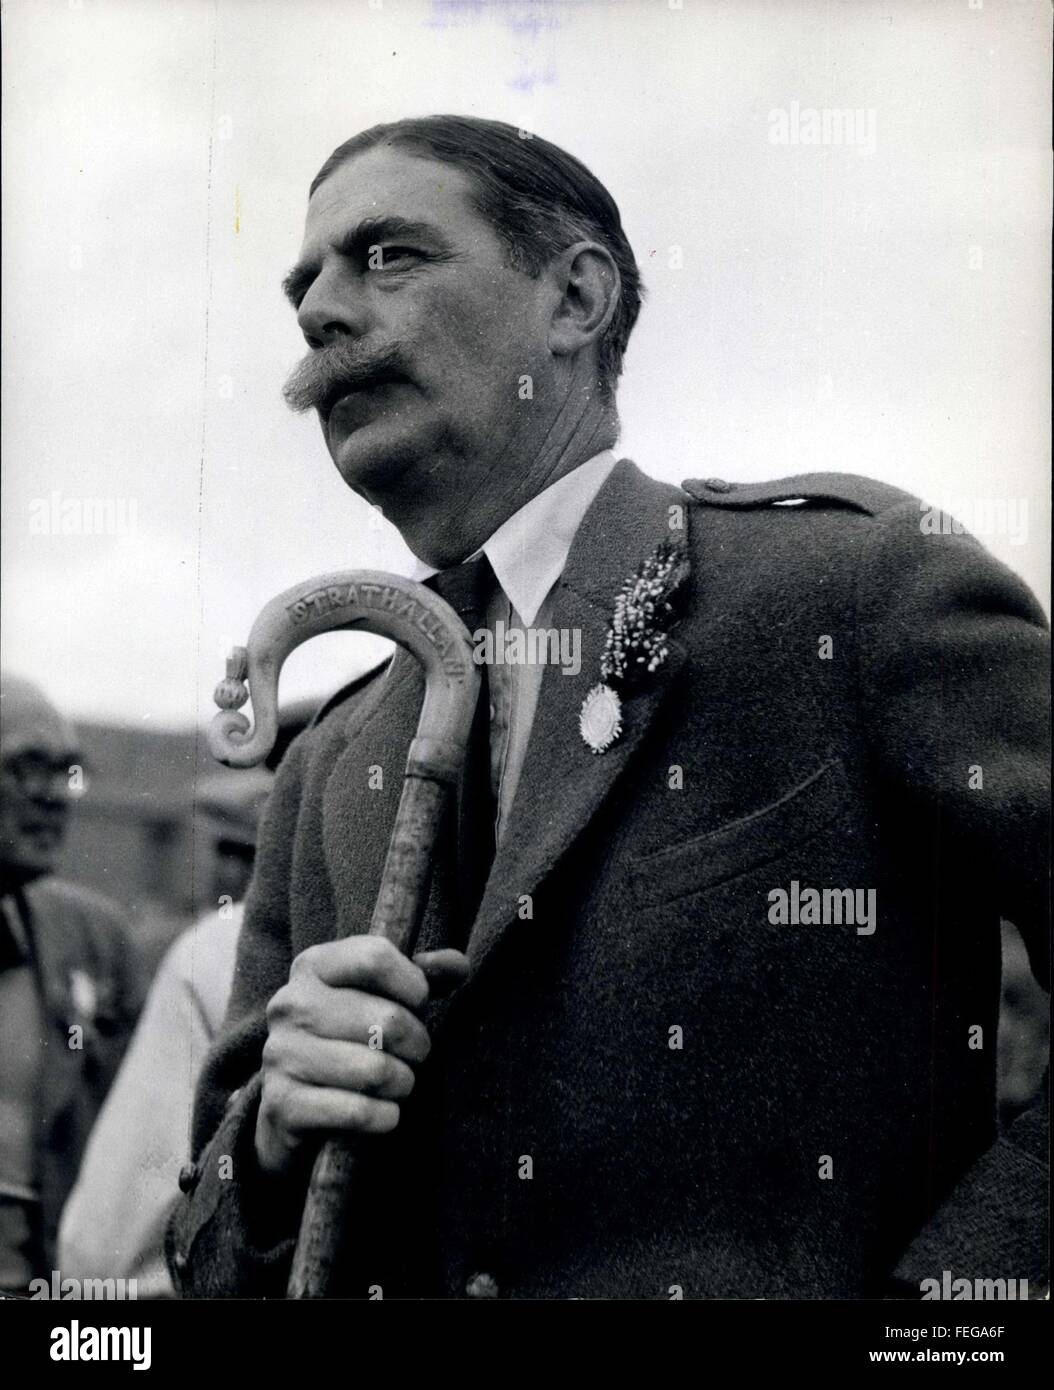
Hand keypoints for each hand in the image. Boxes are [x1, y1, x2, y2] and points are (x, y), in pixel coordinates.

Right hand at [255, 937, 469, 1176]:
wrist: (291, 1105)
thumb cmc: (347, 1038)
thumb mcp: (380, 997)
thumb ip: (423, 977)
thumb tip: (459, 965)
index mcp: (313, 966)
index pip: (375, 957)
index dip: (413, 984)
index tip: (419, 1004)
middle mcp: (290, 1004)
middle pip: (388, 1020)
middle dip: (417, 1044)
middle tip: (414, 1054)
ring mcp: (281, 1053)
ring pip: (376, 1071)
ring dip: (402, 1083)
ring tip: (398, 1083)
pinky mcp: (283, 1103)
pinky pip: (357, 1111)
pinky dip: (384, 1117)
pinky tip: (383, 1113)